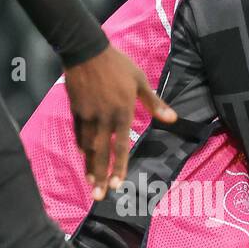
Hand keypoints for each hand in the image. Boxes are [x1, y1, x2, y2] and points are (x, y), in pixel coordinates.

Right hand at [63, 44, 175, 199]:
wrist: (86, 50)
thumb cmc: (118, 64)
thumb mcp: (140, 81)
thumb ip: (154, 103)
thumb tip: (173, 119)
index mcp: (123, 113)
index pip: (121, 146)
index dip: (119, 167)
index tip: (118, 185)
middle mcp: (104, 119)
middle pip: (102, 153)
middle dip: (100, 177)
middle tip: (99, 197)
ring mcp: (88, 116)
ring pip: (88, 147)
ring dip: (90, 166)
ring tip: (91, 184)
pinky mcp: (76, 110)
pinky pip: (78, 133)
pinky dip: (81, 146)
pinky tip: (83, 156)